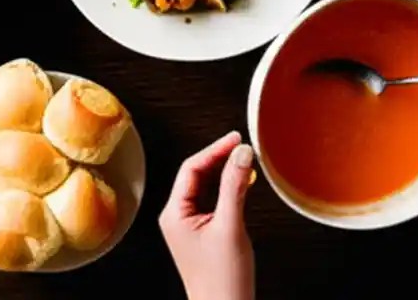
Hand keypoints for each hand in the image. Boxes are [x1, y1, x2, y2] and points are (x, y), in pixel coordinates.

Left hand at [159, 131, 254, 299]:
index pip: (191, 168)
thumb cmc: (222, 279)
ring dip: (223, 173)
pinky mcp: (201, 233)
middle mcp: (176, 217)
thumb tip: (241, 153)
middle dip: (219, 158)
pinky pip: (212, 202)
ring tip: (243, 160)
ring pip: (204, 187)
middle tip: (242, 146)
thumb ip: (235, 186)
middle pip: (196, 175)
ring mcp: (188, 226)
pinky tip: (241, 184)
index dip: (214, 149)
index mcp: (173, 213)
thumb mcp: (230, 226)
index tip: (235, 138)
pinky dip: (226, 190)